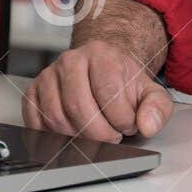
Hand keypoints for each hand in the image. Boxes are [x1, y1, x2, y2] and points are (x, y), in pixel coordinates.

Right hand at [20, 39, 174, 143]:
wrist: (102, 68)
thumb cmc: (123, 82)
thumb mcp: (149, 91)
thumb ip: (157, 108)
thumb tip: (148, 126)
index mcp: (101, 54)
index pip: (108, 94)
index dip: (121, 119)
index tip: (128, 125)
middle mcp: (71, 60)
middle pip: (78, 107)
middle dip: (99, 133)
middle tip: (111, 135)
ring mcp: (49, 76)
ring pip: (56, 118)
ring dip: (78, 137)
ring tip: (95, 132)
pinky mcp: (33, 92)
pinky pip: (36, 122)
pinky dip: (53, 136)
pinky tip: (72, 134)